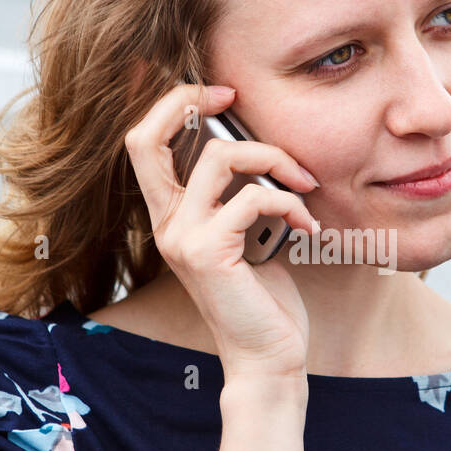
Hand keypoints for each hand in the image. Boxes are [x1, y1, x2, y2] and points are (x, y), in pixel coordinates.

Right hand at [123, 83, 319, 382]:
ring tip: (304, 185)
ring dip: (274, 160)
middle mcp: (165, 224)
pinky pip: (252, 198)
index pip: (142, 142)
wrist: (268, 356)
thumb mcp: (249, 234)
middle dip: (188, 101)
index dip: (171, 104)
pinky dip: (289, 202)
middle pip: (145, 138)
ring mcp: (182, 239)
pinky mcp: (209, 254)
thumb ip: (241, 193)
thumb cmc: (265, 298)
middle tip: (234, 97)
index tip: (221, 94)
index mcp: (171, 215)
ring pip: (219, 159)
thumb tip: (263, 144)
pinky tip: (308, 225)